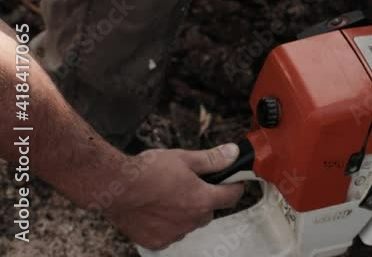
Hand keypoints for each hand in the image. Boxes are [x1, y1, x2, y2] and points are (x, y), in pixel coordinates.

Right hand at [105, 143, 244, 249]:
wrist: (114, 186)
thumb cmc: (148, 170)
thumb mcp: (185, 158)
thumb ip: (212, 159)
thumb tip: (233, 153)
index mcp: (202, 200)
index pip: (231, 197)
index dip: (234, 186)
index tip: (231, 181)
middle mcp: (191, 221)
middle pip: (209, 211)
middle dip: (204, 199)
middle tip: (189, 184)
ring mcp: (173, 233)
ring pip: (189, 223)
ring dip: (185, 213)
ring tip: (168, 195)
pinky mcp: (156, 241)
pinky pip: (170, 234)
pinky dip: (167, 224)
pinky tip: (155, 209)